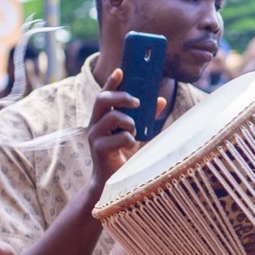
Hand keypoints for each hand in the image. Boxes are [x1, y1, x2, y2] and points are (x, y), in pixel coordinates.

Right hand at [86, 68, 165, 184]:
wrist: (112, 184)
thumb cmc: (124, 157)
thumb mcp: (137, 134)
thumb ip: (146, 118)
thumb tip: (160, 100)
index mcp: (102, 119)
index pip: (105, 95)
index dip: (111, 82)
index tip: (121, 70)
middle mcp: (95, 125)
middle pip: (102, 100)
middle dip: (121, 96)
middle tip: (137, 101)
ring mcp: (94, 137)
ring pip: (112, 118)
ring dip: (129, 122)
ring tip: (134, 130)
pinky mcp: (99, 149)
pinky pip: (120, 137)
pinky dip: (131, 140)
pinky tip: (131, 147)